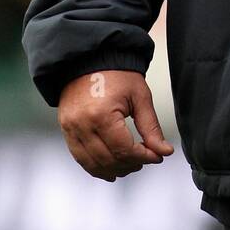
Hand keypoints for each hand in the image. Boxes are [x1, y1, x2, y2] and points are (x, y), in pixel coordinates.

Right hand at [57, 69, 173, 181]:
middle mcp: (82, 125)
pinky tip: (111, 168)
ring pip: (93, 164)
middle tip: (146, 159)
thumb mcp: (140, 97)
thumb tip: (164, 151)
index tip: (157, 156)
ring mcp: (70, 129)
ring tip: (131, 165)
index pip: (124, 150)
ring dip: (114, 170)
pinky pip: (80, 157)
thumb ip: (151, 127)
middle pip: (109, 160)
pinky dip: (96, 167)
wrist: (90, 59)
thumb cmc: (117, 74)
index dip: (144, 157)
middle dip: (131, 164)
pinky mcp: (66, 130)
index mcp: (101, 115)